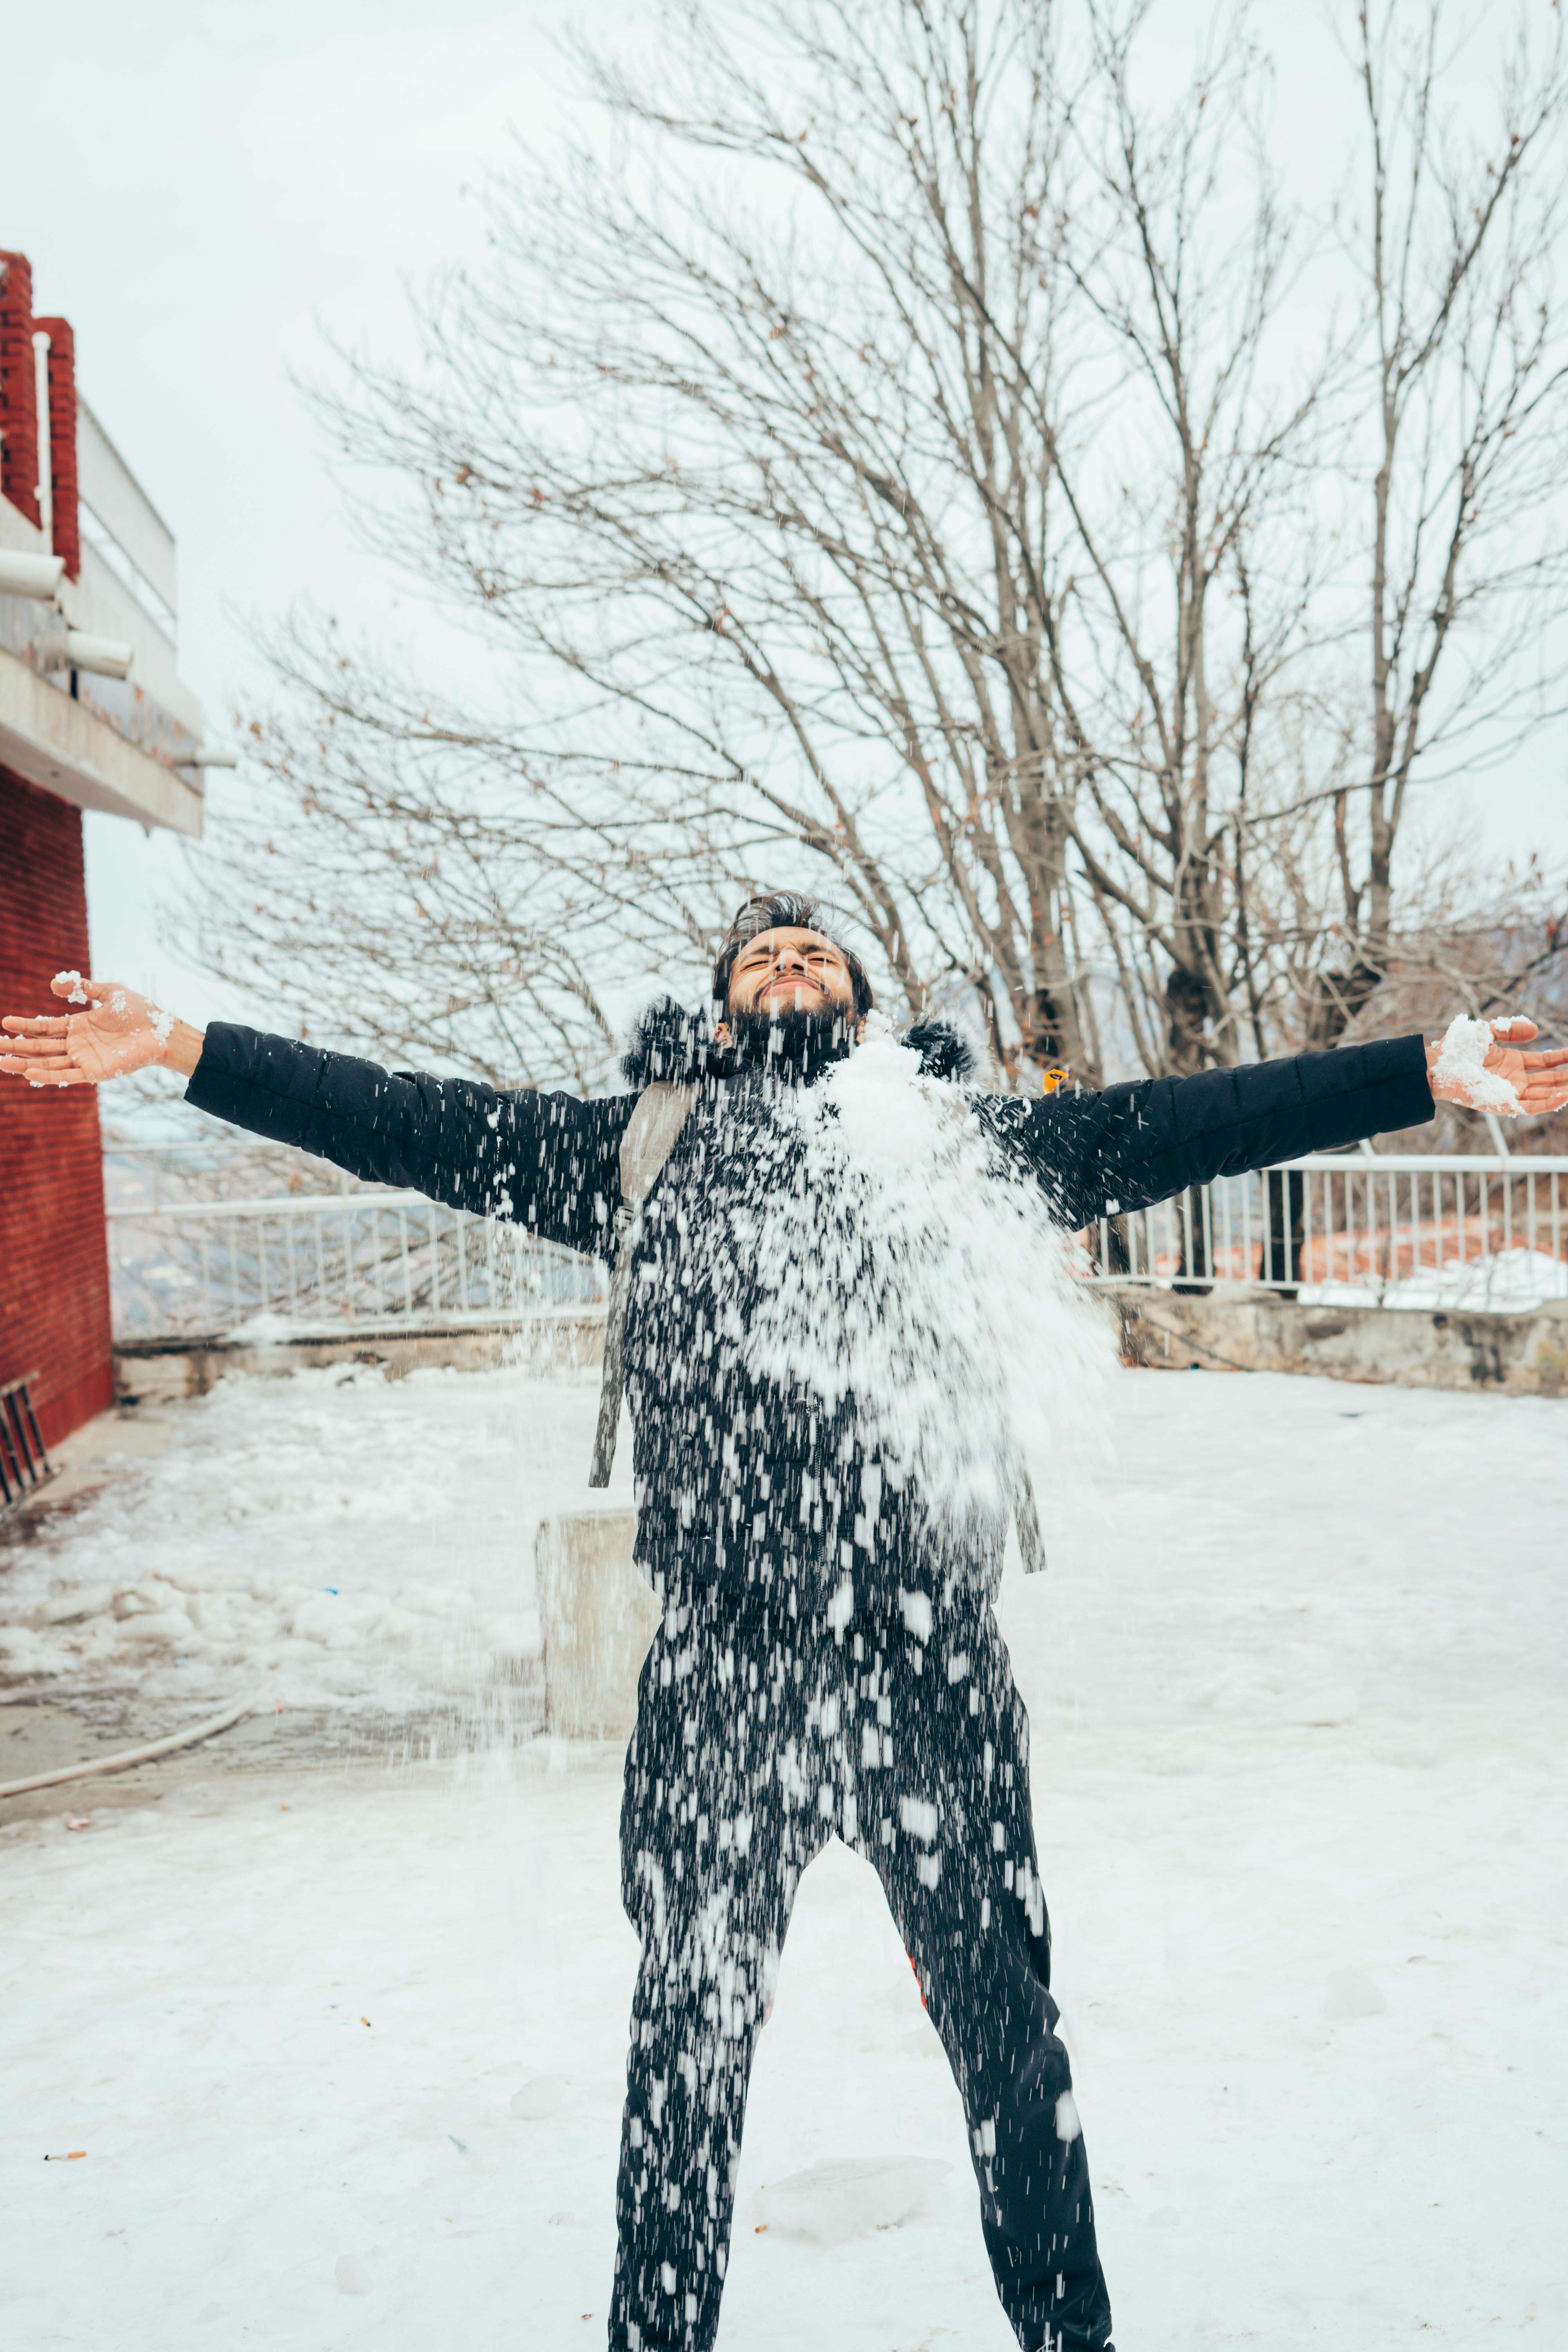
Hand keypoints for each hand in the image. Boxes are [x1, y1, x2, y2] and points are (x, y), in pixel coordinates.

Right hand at [0, 974, 204, 1085]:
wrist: (161, 1030)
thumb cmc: (139, 1011)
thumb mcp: (108, 992)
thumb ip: (81, 988)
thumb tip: (52, 984)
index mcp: (78, 1026)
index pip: (44, 1027)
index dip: (25, 1026)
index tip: (4, 1022)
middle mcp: (77, 1044)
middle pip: (40, 1047)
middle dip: (16, 1047)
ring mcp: (84, 1059)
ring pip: (48, 1063)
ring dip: (25, 1064)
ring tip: (3, 1062)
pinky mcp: (94, 1071)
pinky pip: (67, 1075)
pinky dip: (48, 1076)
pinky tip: (30, 1072)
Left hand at [1425, 1017, 1567, 1116]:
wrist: (1438, 1065)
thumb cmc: (1458, 1048)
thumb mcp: (1489, 1032)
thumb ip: (1511, 1030)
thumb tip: (1536, 1030)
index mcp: (1512, 1063)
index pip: (1544, 1062)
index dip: (1562, 1058)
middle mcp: (1514, 1079)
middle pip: (1549, 1079)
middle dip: (1567, 1076)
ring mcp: (1510, 1093)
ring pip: (1545, 1093)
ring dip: (1563, 1089)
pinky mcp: (1503, 1105)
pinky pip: (1531, 1107)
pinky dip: (1549, 1103)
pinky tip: (1564, 1095)